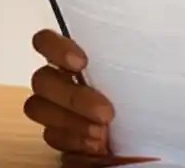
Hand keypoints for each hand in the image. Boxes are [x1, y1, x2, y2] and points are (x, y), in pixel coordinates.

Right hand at [24, 29, 155, 166]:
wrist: (145, 130)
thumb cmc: (140, 92)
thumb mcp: (142, 69)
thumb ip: (128, 56)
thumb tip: (144, 45)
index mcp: (73, 55)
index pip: (46, 41)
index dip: (56, 48)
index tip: (81, 62)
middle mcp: (57, 78)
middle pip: (43, 79)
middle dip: (74, 97)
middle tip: (105, 112)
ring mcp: (51, 106)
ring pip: (39, 108)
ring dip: (71, 121)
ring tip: (102, 132)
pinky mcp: (56, 132)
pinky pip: (52, 135)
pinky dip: (73, 140)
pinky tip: (95, 143)